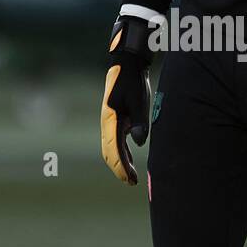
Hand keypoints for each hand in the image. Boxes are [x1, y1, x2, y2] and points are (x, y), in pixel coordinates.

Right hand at [100, 15, 151, 184]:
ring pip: (111, 148)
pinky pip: (115, 141)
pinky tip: (129, 160)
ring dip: (120, 163)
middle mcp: (107, 123)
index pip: (114, 150)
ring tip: (131, 176)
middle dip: (119, 169)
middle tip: (131, 182)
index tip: (130, 179)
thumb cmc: (133, 81)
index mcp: (111, 119)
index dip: (121, 167)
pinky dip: (121, 153)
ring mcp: (110, 122)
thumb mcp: (139, 100)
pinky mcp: (115, 119)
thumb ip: (139, 121)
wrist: (126, 64)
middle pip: (109, 152)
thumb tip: (139, 142)